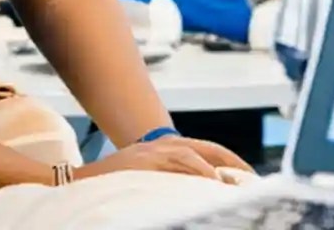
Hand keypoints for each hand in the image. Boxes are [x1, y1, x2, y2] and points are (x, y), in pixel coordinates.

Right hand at [73, 135, 252, 181]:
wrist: (79, 181)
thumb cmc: (119, 181)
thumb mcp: (151, 175)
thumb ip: (176, 176)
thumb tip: (211, 187)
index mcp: (170, 147)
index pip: (210, 150)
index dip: (233, 161)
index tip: (251, 176)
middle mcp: (165, 145)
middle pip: (209, 149)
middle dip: (234, 163)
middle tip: (253, 180)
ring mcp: (155, 152)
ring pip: (196, 156)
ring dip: (218, 170)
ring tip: (235, 187)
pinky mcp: (145, 161)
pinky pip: (178, 164)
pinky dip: (197, 171)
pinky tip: (210, 183)